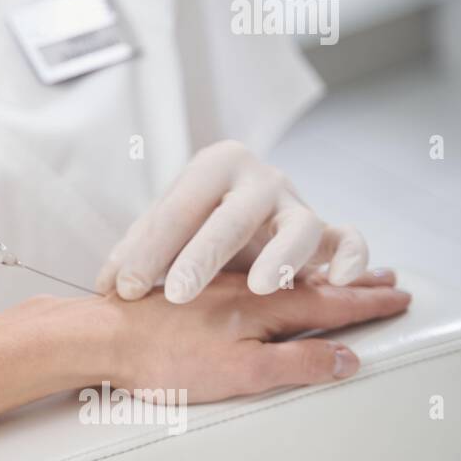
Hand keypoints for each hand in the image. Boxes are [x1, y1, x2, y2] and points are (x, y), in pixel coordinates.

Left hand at [89, 269, 408, 402]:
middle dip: (349, 283)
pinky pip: (251, 276)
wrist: (99, 336)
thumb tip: (346, 360)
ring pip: (279, 276)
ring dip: (316, 277)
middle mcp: (245, 285)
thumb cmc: (164, 359)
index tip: (397, 296)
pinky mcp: (196, 290)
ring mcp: (219, 284)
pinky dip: (277, 278)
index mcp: (264, 304)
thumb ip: (296, 364)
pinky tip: (274, 283)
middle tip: (386, 279)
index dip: (366, 303)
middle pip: (309, 282)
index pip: (330, 303)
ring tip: (342, 280)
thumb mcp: (241, 372)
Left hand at [95, 140, 367, 303]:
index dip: (148, 250)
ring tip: (260, 287)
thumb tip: (108, 287)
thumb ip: (135, 255)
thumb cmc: (193, 228)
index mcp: (213, 167)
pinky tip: (340, 280)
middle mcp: (260, 177)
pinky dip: (352, 258)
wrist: (237, 221)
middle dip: (203, 256)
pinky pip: (349, 240)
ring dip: (281, 257)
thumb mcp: (163, 233)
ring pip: (298, 226)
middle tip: (178, 293)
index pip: (177, 209)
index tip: (126, 289)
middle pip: (232, 217)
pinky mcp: (328, 232)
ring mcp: (297, 202)